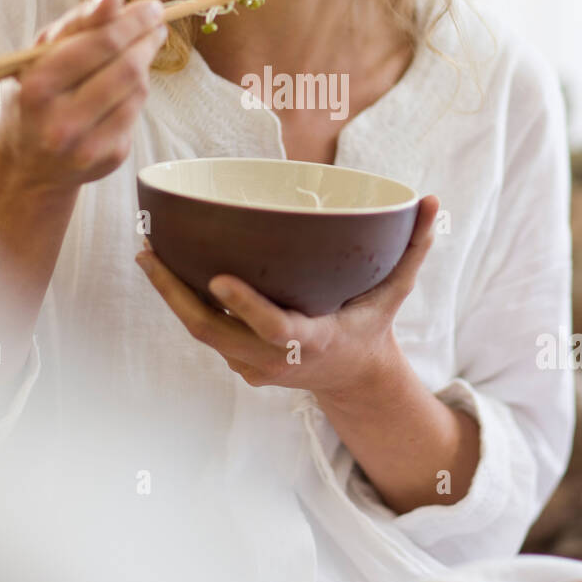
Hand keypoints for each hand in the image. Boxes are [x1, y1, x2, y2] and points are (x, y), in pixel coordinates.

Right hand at [0, 0, 167, 194]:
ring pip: (138, 89)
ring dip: (144, 63)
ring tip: (141, 49)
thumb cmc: (35, 97)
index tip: (152, 7)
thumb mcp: (40, 56)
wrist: (27, 165)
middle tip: (157, 23)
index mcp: (37, 88)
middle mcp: (61, 122)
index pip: (100, 44)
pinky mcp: (110, 158)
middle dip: (147, 38)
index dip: (133, 21)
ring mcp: (88, 145)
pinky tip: (126, 85)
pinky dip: (136, 92)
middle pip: (126, 67)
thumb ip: (77, 24)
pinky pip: (137, 112)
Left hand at [135, 194, 440, 398]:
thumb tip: (434, 201)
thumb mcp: (395, 293)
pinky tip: (165, 270)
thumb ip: (414, 249)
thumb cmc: (371, 325)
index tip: (218, 276)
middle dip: (175, 295)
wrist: (353, 381)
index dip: (246, 305)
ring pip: (200, 331)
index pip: (274, 327)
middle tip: (149, 253)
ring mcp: (251, 366)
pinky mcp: (238, 364)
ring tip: (147, 253)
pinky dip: (182, 303)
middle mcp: (275, 360)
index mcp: (312, 341)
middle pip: (213, 330)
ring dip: (169, 296)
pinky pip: (204, 331)